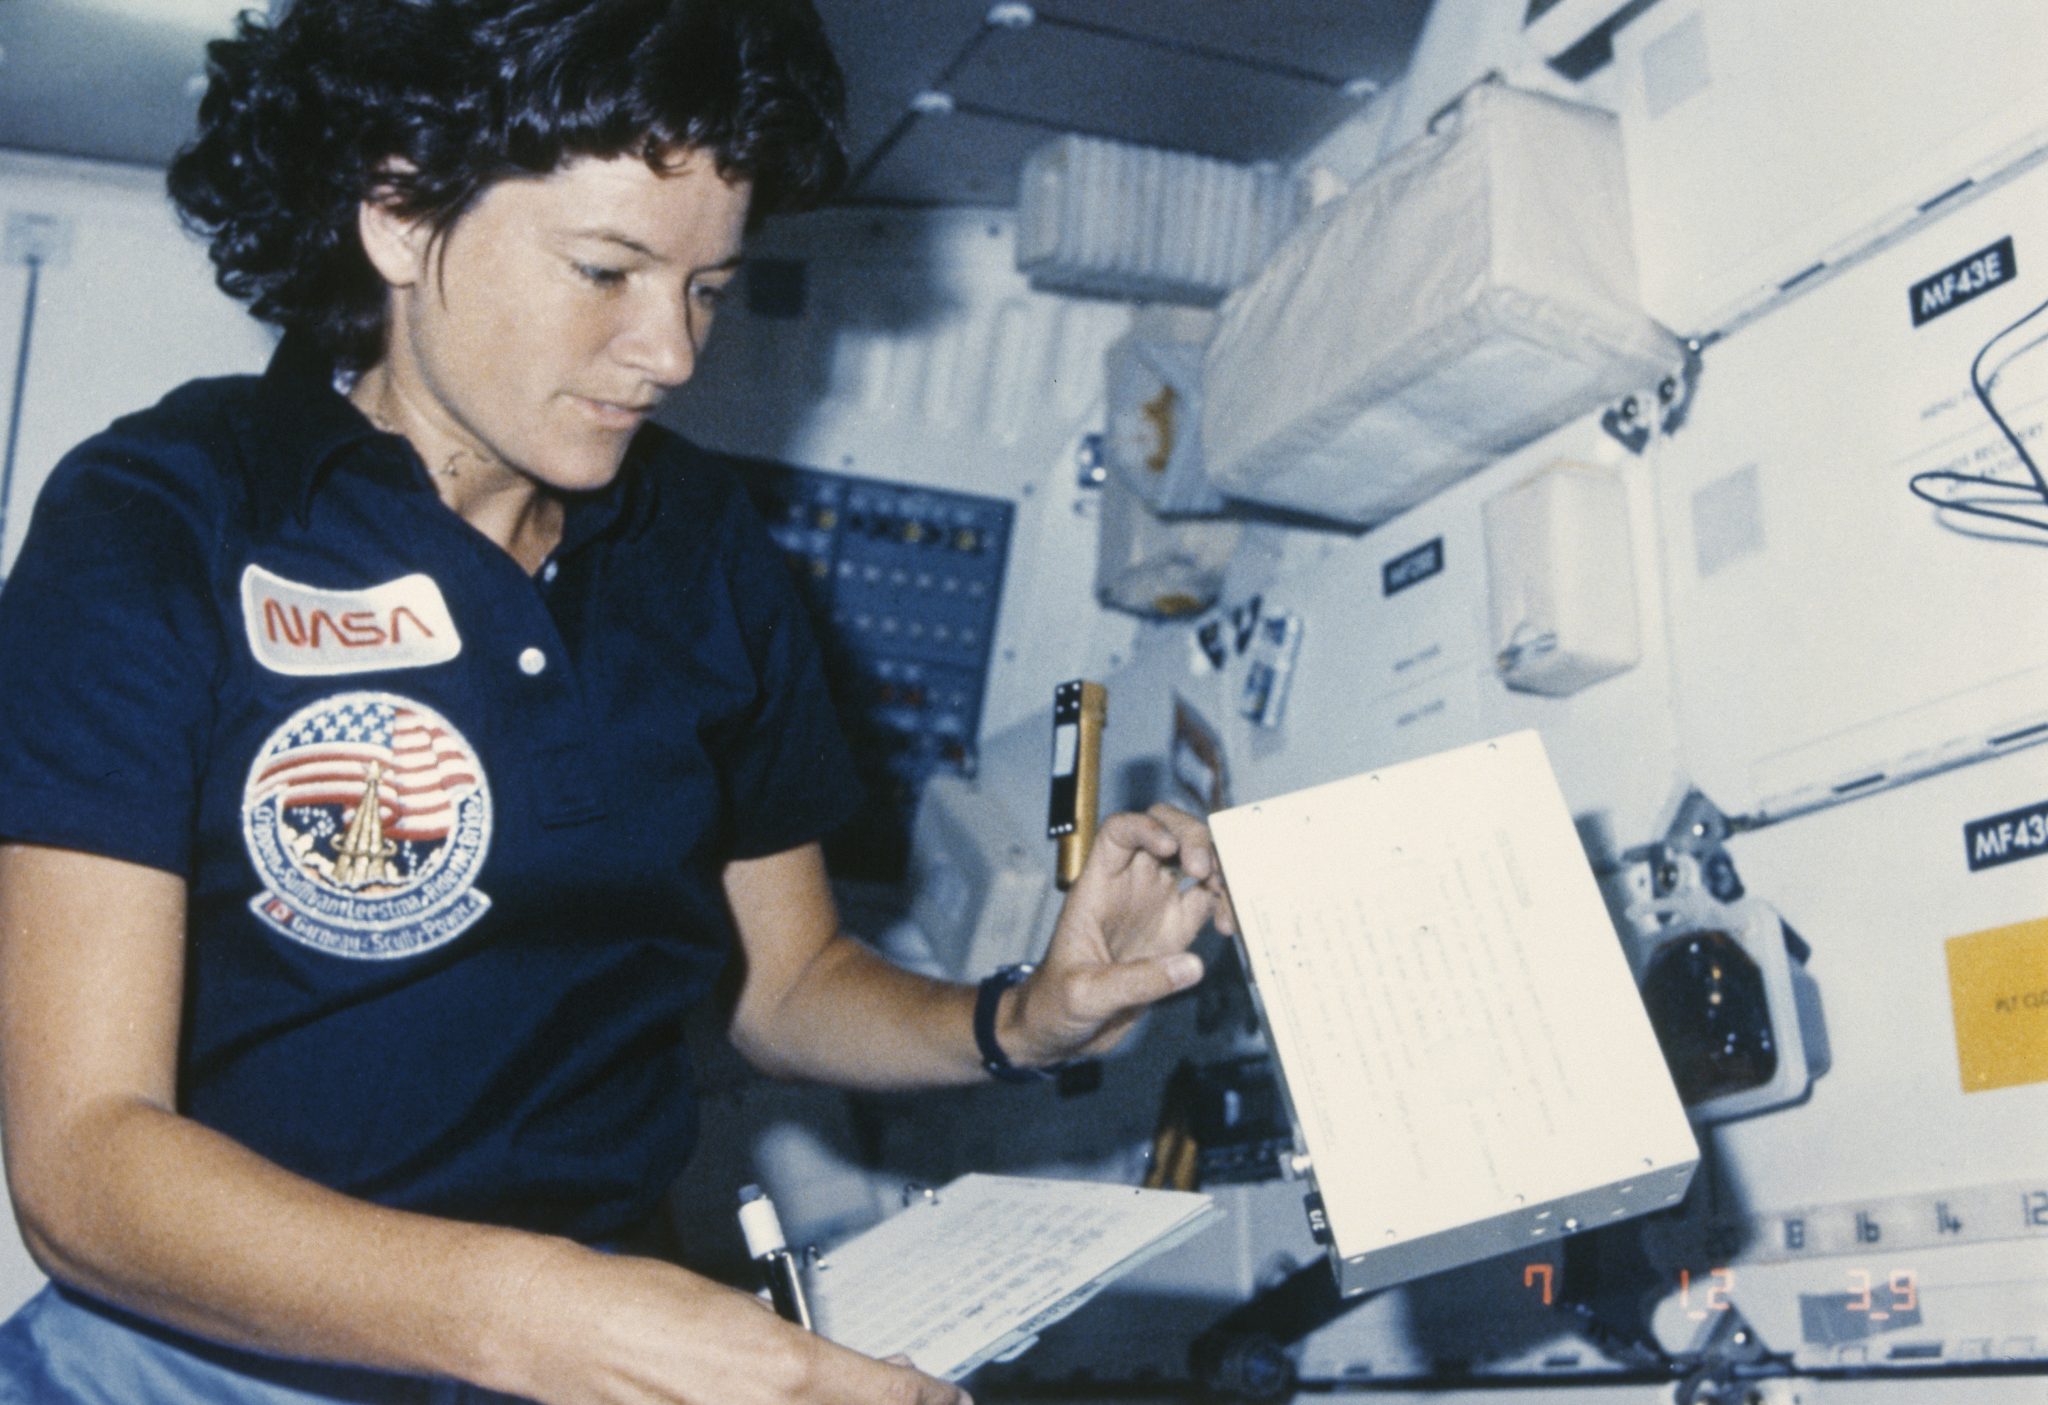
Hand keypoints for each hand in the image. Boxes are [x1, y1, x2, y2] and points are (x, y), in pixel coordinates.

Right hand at [491, 1243, 969, 1404]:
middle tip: (912, 1401)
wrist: (567, 1328)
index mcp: (788, 1369)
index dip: (928, 1399)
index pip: (888, 1396)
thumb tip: (844, 1374)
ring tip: (853, 1399)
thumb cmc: (641, 1306)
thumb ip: (801, 1354)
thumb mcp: (744, 1313)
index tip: (945, 1399)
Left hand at [1002, 804, 1235, 1068]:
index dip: (1146, 825)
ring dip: (1218, 866)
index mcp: (1099, 886)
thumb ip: (1134, 982)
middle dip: (1193, 837)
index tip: (1168, 848)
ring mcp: (1156, 904)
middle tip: (1204, 870)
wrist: (1063, 1030)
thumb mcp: (1084, 994)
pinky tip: (1229, 926)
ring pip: (1194, 859)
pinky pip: (1210, 900)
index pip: (1120, 831)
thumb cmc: (1056, 1003)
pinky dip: (1226, 903)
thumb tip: (1192, 966)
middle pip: (1167, 832)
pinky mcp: (1176, 930)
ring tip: (1227, 896)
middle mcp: (1131, 886)